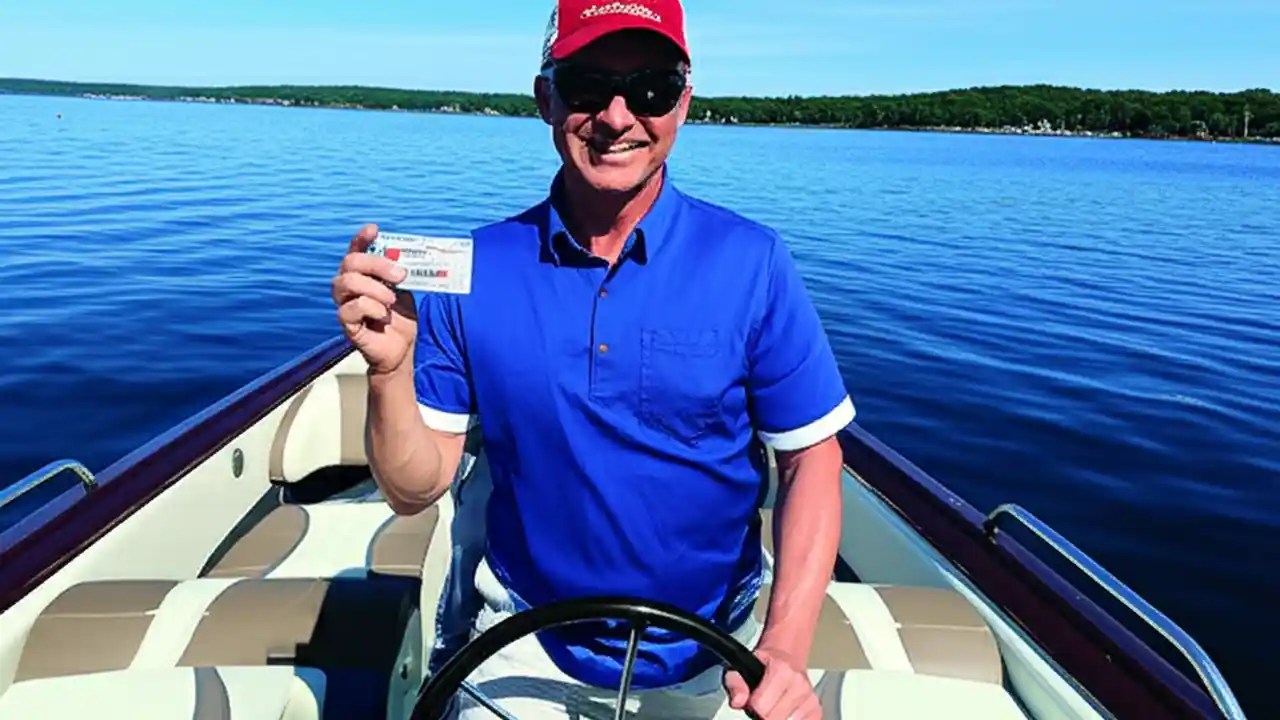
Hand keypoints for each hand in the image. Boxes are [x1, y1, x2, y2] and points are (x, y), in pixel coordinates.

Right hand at [331, 224, 417, 374]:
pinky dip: (371, 308)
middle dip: (377, 264)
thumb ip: (400, 273)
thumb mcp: (405, 290)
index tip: (374, 230)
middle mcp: (348, 285)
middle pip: (350, 262)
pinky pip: (350, 308)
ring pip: (347, 282)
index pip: (356, 249)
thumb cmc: (400, 317)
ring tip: (392, 299)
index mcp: (363, 273)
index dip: (362, 238)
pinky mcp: (346, 323)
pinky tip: (382, 315)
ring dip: (374, 288)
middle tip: (401, 275)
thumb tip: (406, 258)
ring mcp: (344, 303)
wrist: (401, 348)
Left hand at [723, 645, 821, 719]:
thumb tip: (738, 702)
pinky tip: (785, 711)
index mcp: (781, 670)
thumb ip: (735, 684)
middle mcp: (799, 684)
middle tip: (763, 703)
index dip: (752, 707)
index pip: (761, 708)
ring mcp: (811, 698)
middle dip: (762, 715)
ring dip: (776, 718)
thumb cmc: (763, 665)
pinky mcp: (817, 710)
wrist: (787, 658)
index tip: (753, 700)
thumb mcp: (740, 667)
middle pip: (772, 719)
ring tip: (774, 705)